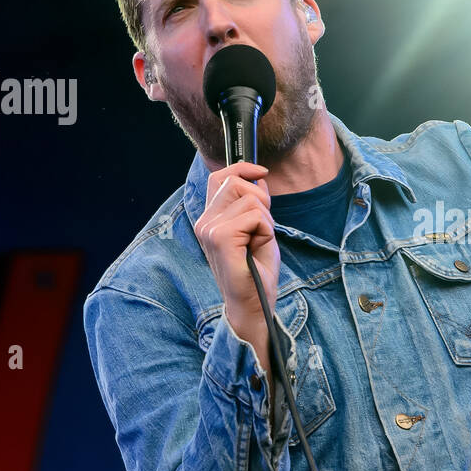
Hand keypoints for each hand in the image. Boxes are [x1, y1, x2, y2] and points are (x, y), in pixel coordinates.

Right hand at [195, 162, 280, 340]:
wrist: (253, 303)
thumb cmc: (256, 269)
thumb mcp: (257, 229)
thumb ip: (254, 203)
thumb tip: (258, 176)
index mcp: (210, 219)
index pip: (219, 177)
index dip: (242, 167)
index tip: (262, 171)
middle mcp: (204, 222)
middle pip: (235, 181)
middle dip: (260, 197)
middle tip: (264, 224)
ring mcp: (209, 229)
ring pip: (250, 199)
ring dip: (266, 218)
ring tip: (259, 240)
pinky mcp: (220, 237)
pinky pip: (255, 215)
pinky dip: (266, 229)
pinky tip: (258, 247)